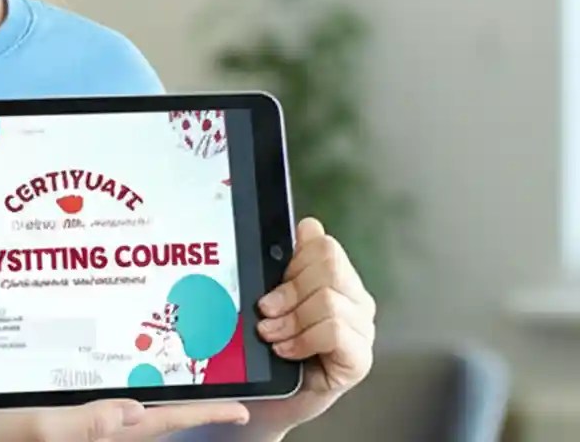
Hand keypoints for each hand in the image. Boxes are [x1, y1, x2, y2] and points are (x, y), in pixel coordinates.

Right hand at [0, 398, 249, 441]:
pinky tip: (123, 386)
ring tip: (187, 379)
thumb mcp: (30, 430)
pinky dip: (121, 400)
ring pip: (133, 417)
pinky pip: (103, 414)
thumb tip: (132, 412)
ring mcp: (80, 435)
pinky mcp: (62, 429)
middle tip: (226, 389)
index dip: (206, 415)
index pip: (165, 422)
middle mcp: (97, 437)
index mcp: (99, 436)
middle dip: (193, 405)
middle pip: (157, 421)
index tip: (244, 408)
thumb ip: (80, 424)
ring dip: (161, 401)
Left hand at [245, 217, 375, 436]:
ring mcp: (362, 330)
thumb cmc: (267, 350)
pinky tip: (287, 350)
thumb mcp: (272, 301)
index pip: (324, 246)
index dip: (293, 262)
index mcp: (336, 280)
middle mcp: (355, 301)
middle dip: (289, 289)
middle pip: (328, 266)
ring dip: (291, 320)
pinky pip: (334, 332)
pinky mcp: (360, 359)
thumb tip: (309, 225)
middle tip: (267, 311)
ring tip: (272, 335)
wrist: (265, 400)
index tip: (272, 284)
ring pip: (329, 300)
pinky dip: (304, 340)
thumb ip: (287, 265)